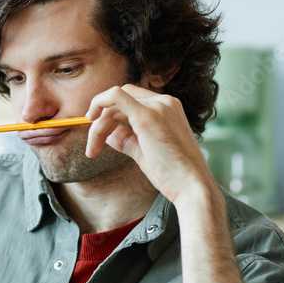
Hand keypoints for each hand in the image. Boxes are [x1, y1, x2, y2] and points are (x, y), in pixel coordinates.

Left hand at [84, 84, 217, 205]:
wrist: (192, 186)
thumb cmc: (172, 173)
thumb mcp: (144, 151)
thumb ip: (126, 139)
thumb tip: (107, 134)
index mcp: (167, 108)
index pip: (130, 101)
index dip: (111, 115)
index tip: (100, 135)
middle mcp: (164, 102)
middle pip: (119, 101)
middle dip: (101, 121)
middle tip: (93, 147)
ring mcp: (157, 106)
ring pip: (114, 102)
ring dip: (98, 126)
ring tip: (93, 150)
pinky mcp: (147, 116)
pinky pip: (115, 97)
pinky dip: (99, 102)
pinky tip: (91, 121)